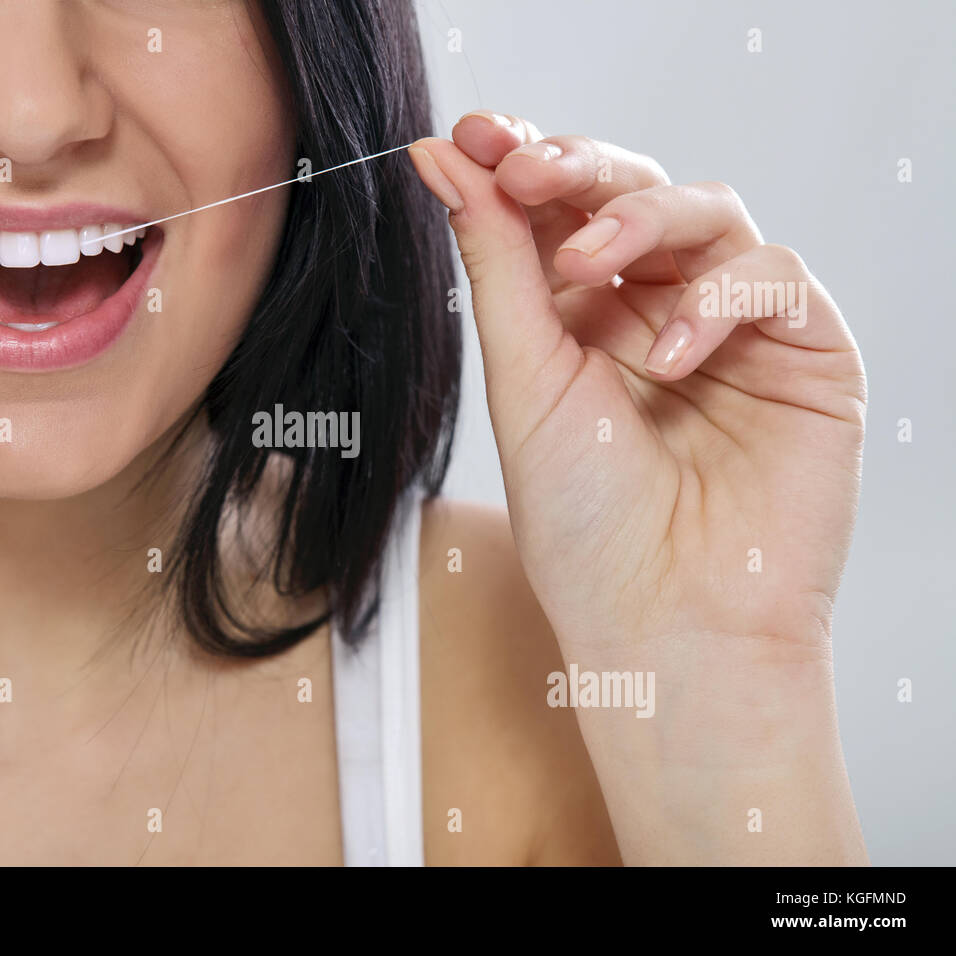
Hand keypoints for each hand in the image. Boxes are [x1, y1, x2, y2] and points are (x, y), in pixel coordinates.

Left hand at [410, 115, 865, 666]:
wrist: (667, 632)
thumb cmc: (586, 529)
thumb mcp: (524, 382)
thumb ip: (496, 264)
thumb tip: (443, 157)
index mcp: (581, 321)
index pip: (559, 213)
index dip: (521, 163)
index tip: (471, 134)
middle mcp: (655, 314)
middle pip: (631, 193)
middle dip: (578, 168)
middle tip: (528, 165)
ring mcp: (733, 330)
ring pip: (707, 212)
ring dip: (641, 216)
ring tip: (585, 262)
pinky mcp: (806, 354)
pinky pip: (774, 276)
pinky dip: (720, 298)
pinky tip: (671, 356)